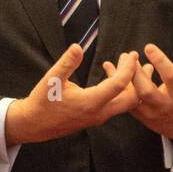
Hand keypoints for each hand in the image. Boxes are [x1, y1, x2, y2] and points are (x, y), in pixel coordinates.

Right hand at [5, 44, 141, 145]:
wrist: (34, 124)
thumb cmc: (42, 101)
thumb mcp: (51, 79)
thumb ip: (66, 63)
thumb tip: (77, 47)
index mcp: (90, 102)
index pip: (119, 85)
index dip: (128, 68)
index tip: (133, 54)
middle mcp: (99, 113)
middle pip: (131, 99)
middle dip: (138, 79)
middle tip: (137, 61)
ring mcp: (98, 117)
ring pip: (125, 103)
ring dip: (130, 85)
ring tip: (127, 65)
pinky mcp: (95, 117)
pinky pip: (115, 105)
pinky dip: (119, 90)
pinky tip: (110, 75)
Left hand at [104, 26, 172, 142]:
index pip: (170, 77)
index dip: (160, 62)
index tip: (148, 46)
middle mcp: (165, 105)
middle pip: (146, 91)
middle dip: (136, 73)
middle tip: (130, 55)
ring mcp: (150, 112)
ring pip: (132, 97)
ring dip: (125, 77)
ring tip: (123, 59)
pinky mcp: (139, 116)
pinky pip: (125, 100)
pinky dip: (116, 84)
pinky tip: (110, 67)